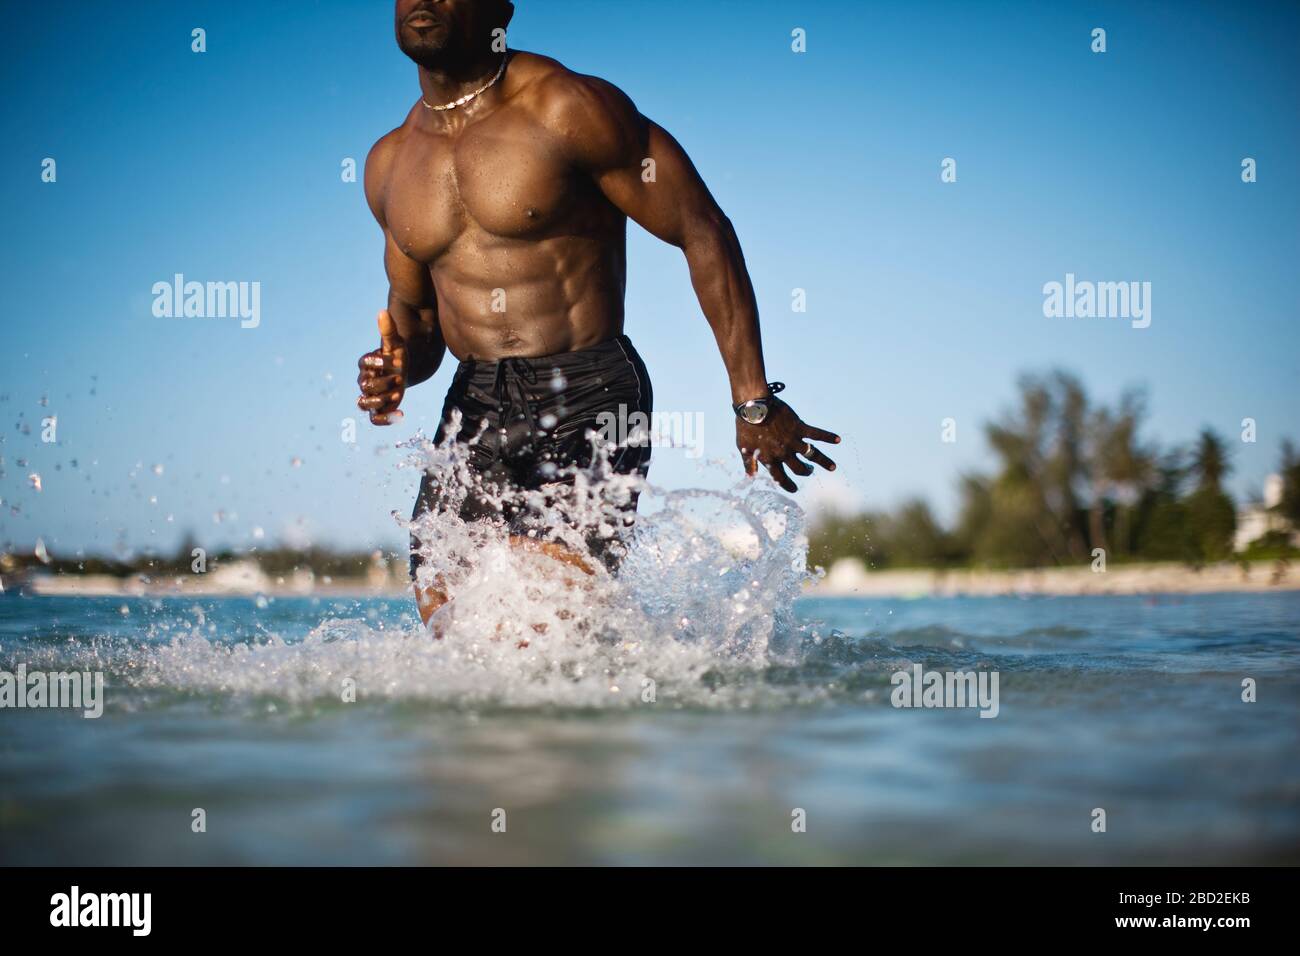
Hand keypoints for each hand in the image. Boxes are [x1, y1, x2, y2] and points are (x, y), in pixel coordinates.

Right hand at [356, 310, 407, 425]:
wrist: (404, 373)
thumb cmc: (397, 357)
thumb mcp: (396, 344)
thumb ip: (388, 331)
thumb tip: (382, 312)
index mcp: (367, 364)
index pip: (364, 363)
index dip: (378, 362)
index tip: (396, 360)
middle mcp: (365, 381)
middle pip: (365, 386)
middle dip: (383, 383)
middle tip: (400, 378)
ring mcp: (370, 396)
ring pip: (364, 404)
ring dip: (382, 400)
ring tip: (399, 393)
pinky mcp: (379, 410)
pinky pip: (374, 419)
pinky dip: (385, 419)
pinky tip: (401, 414)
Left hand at [737, 400, 839, 491]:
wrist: (753, 406)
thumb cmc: (746, 426)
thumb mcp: (743, 447)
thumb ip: (748, 462)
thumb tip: (751, 476)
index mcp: (770, 459)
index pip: (781, 478)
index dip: (787, 485)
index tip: (794, 489)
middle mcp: (784, 453)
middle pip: (799, 469)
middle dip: (805, 472)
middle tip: (809, 471)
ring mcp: (793, 440)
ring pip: (812, 455)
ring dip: (824, 462)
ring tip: (833, 467)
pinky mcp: (799, 427)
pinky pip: (817, 434)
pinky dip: (828, 437)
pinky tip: (838, 439)